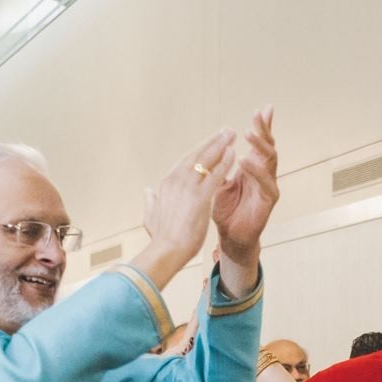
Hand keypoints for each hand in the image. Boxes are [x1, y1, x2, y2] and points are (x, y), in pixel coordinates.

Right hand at [138, 128, 239, 284]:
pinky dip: (225, 162)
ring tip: (232, 134)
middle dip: (213, 141)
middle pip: (197, 154)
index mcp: (166, 183)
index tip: (211, 141)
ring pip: (206, 159)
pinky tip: (235, 153)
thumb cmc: (161, 237)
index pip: (186, 160)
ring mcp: (187, 187)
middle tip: (226, 130)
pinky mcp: (199, 196)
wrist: (166, 250)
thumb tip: (146, 191)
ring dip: (221, 145)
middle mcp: (175, 180)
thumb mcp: (151, 216)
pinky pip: (215, 175)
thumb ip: (150, 201)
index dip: (200, 149)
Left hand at [212, 109, 280, 260]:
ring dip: (260, 146)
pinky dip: (256, 172)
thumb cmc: (224, 210)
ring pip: (271, 161)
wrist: (229, 237)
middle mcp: (263, 174)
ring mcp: (268, 186)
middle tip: (258, 114)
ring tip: (249, 134)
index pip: (258, 143)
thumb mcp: (218, 181)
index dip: (261, 126)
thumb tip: (212, 145)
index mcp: (252, 167)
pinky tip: (246, 161)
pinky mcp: (268, 201)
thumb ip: (219, 164)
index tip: (262, 109)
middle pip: (268, 146)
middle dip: (264, 129)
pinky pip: (267, 183)